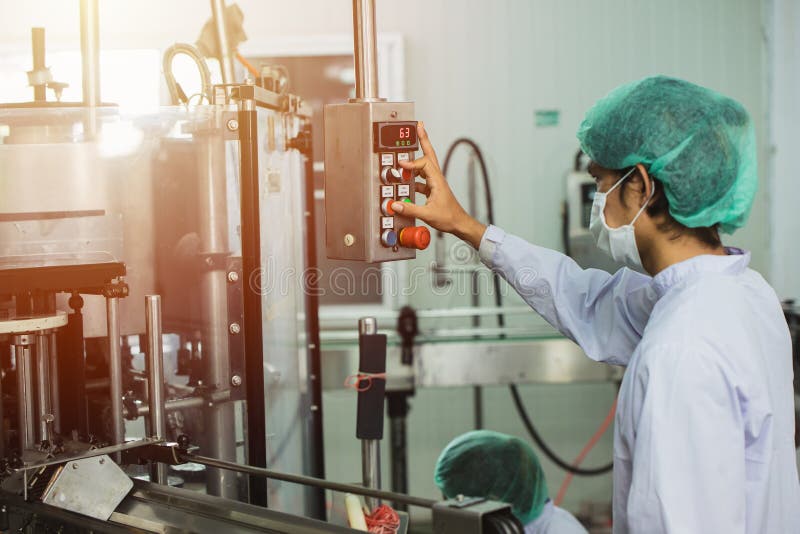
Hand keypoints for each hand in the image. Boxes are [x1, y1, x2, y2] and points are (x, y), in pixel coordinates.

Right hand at [392, 122, 486, 248]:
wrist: (459, 223)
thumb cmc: (449, 217)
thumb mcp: (427, 214)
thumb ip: (410, 209)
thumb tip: (395, 204)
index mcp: (437, 181)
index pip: (423, 164)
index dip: (411, 162)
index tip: (401, 164)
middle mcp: (437, 178)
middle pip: (429, 154)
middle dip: (423, 139)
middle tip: (419, 126)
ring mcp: (435, 183)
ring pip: (426, 164)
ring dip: (417, 155)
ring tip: (410, 146)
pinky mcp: (433, 189)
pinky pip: (422, 177)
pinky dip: (414, 174)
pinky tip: (407, 178)